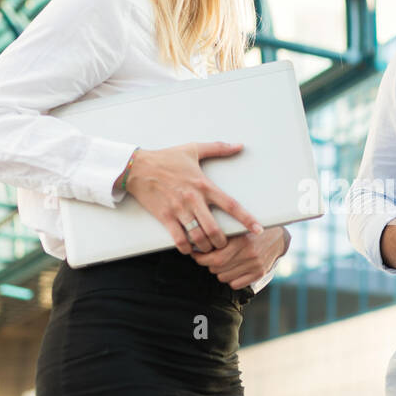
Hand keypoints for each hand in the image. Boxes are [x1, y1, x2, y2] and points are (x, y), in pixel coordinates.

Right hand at [122, 142, 262, 253]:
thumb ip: (218, 148)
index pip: (231, 205)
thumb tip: (239, 145)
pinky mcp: (165, 217)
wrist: (138, 167)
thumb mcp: (193, 149)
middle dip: (222, 242)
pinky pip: (178, 239)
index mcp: (204, 185)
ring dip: (205, 247)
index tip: (258, 229)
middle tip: (223, 245)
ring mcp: (179, 210)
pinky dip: (186, 248)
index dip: (247, 219)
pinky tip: (189, 249)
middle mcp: (193, 200)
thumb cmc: (166, 158)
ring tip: (207, 248)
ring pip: (198, 237)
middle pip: (214, 229)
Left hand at [192, 226, 289, 289]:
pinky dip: (230, 279)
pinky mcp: (260, 273)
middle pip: (217, 268)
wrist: (278, 237)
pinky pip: (235, 284)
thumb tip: (199, 242)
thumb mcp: (237, 226)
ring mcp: (255, 265)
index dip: (201, 258)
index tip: (195, 253)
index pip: (215, 258)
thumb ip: (222, 235)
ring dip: (218, 272)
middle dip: (207, 264)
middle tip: (205, 258)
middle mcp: (249, 254)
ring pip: (223, 277)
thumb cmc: (252, 230)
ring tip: (220, 263)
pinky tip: (231, 269)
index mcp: (242, 241)